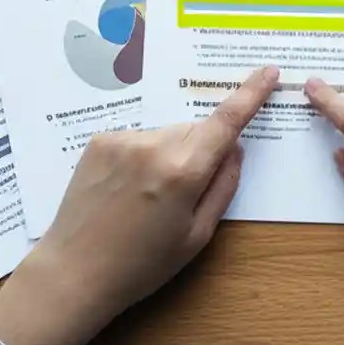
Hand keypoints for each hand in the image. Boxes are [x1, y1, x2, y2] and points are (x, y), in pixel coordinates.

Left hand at [0, 66, 279, 344]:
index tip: (269, 72)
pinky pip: (138, 139)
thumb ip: (223, 185)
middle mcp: (153, 145)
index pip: (227, 122)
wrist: (75, 272)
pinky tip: (125, 190)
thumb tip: (235, 148)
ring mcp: (123, 140)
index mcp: (183, 172)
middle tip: (184, 193)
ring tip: (147, 198)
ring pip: (166, 135)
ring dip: (169, 154)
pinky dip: (141, 157)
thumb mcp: (198, 235)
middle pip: (195, 130)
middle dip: (201, 150)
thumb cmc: (142, 264)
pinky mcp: (100, 141)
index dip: (251, 94)